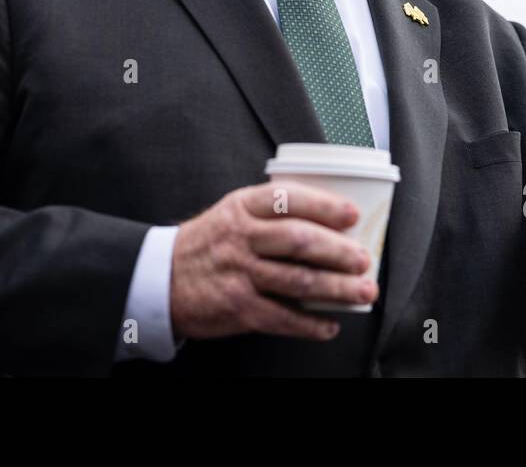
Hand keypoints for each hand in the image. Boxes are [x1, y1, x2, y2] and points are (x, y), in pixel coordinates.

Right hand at [169, 182, 377, 341]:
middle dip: (338, 250)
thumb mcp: (231, 213)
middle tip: (364, 259)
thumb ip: (271, 212)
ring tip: (363, 291)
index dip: (323, 205)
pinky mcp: (237, 307)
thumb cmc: (209, 243)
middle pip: (298, 240)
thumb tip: (330, 218)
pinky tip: (330, 325)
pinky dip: (310, 324)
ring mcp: (239, 273)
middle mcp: (241, 237)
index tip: (352, 214)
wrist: (161, 278)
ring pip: (297, 280)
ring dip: (336, 288)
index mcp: (242, 207)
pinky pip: (281, 317)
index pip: (286, 199)